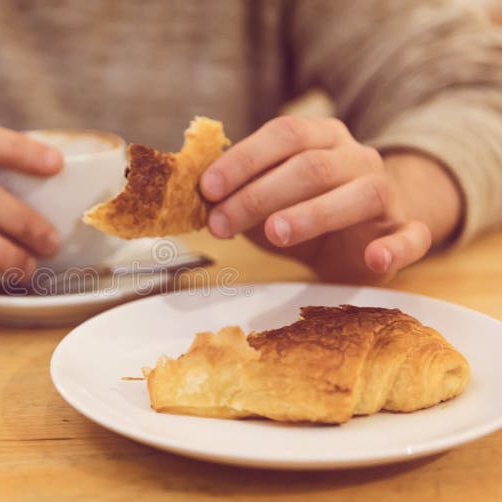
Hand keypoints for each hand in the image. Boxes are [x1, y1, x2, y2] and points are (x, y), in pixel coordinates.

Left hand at [200, 116, 461, 282]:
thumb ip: (238, 193)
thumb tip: (198, 198)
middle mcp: (356, 158)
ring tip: (276, 233)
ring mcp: (386, 194)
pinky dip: (396, 247)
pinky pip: (412, 236)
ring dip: (314, 213)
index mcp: (321, 138)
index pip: (283, 134)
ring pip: (360, 194)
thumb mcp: (266, 198)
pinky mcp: (405, 230)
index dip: (242, 160)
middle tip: (221, 225)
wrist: (365, 233)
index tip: (207, 189)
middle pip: (311, 166)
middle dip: (259, 195)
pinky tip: (375, 259)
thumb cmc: (305, 210)